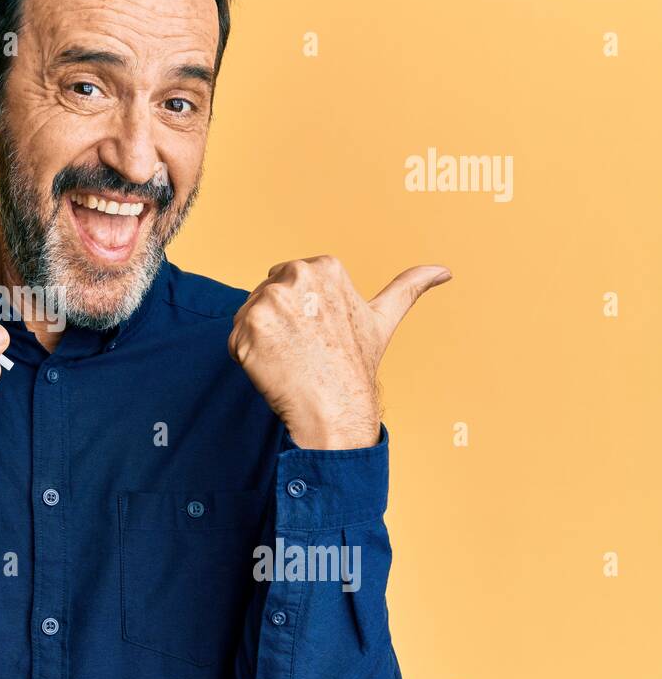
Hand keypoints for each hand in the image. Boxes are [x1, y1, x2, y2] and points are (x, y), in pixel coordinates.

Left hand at [228, 257, 450, 448]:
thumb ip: (409, 287)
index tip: (317, 334)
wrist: (336, 410)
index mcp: (324, 267)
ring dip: (259, 341)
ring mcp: (269, 301)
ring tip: (290, 360)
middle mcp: (295, 276)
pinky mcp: (247, 329)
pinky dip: (245, 358)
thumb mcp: (383, 319)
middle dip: (276, 324)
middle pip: (263, 296)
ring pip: (246, 317)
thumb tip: (444, 271)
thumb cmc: (356, 367)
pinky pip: (233, 340)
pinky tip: (272, 370)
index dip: (297, 312)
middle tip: (303, 351)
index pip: (285, 280)